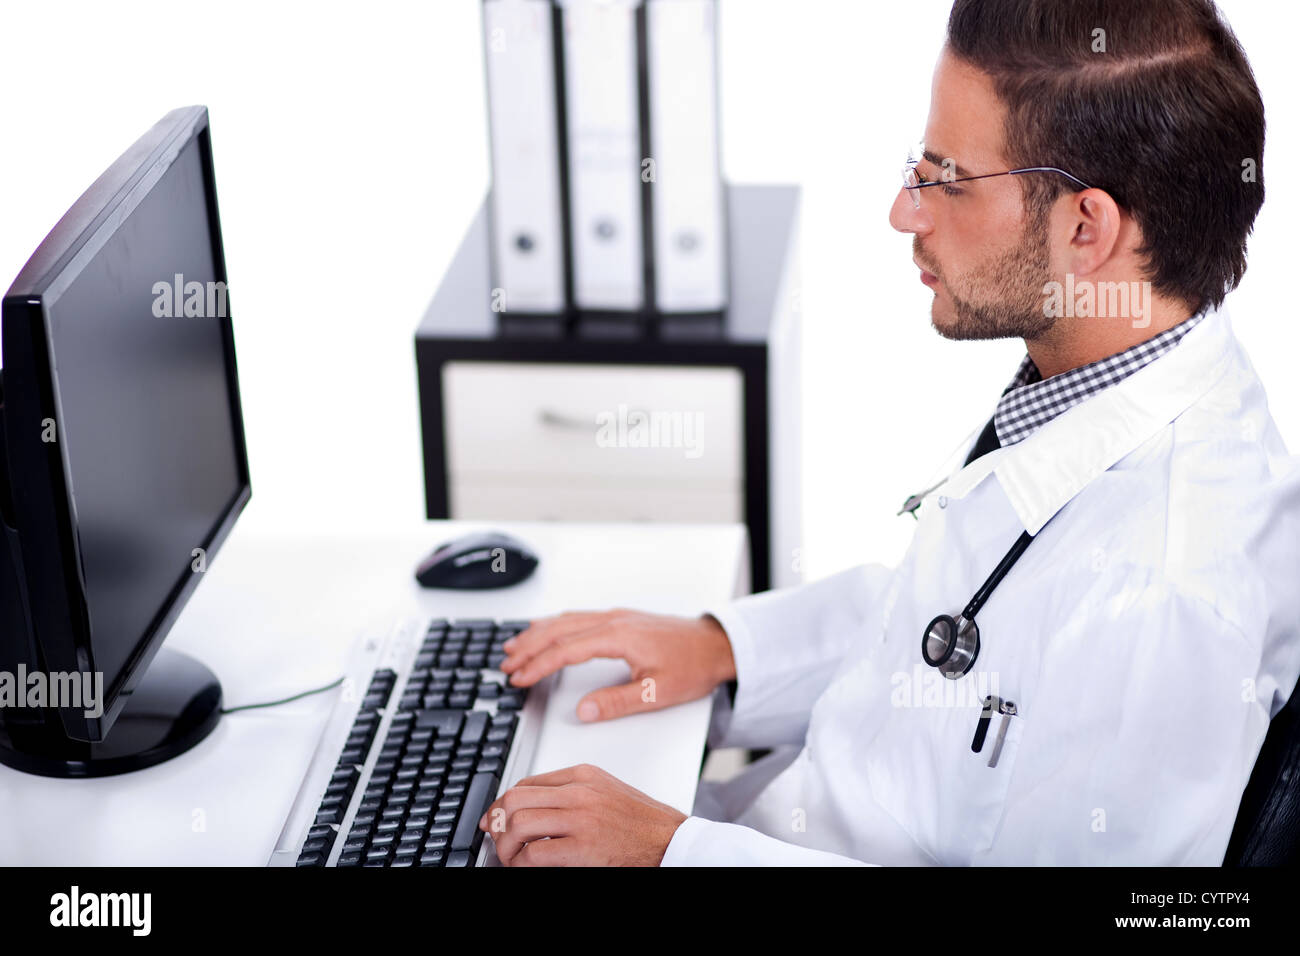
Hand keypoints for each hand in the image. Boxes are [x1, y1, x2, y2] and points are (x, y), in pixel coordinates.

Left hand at [479, 763, 687, 865]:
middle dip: (497, 821)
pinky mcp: (584, 848)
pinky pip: (535, 853)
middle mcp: (579, 792)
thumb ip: (570, 791)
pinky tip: (526, 866)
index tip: (496, 818)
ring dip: (505, 844)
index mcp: (582, 775)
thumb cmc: (639, 820)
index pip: (526, 782)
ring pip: (519, 823)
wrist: (670, 839)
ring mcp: (581, 819)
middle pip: (516, 798)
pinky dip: (521, 862)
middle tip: (495, 838)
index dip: (503, 803)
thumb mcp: (603, 790)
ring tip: (510, 856)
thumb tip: (531, 804)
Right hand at [500, 609, 736, 721]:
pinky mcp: (621, 619)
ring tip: (514, 647)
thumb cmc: (693, 666)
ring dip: (537, 633)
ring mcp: (617, 617)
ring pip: (566, 620)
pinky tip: (547, 630)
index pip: (566, 650)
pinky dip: (555, 624)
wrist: (716, 645)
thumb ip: (617, 702)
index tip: (518, 679)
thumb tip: (583, 711)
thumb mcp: (658, 693)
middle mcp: (614, 621)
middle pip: (559, 629)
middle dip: (528, 647)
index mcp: (619, 637)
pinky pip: (578, 617)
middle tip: (505, 664)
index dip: (539, 665)